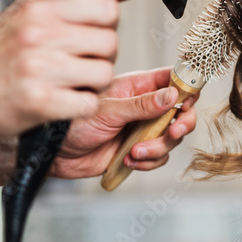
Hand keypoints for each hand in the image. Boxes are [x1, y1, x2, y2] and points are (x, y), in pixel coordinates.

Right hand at [0, 0, 119, 139]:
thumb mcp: (18, 14)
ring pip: (105, 74)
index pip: (106, 7)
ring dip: (95, 83)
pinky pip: (89, 103)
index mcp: (39, 10)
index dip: (107, 22)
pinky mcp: (41, 102)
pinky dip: (82, 105)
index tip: (95, 31)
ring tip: (74, 81)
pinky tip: (65, 99)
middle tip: (84, 61)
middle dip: (103, 55)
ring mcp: (41, 70)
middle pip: (110, 42)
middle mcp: (40, 36)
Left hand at [49, 67, 197, 178]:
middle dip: (182, 124)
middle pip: (182, 111)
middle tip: (173, 132)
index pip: (174, 80)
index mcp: (139, 88)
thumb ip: (142, 104)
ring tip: (134, 152)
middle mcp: (146, 107)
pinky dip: (148, 162)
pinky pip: (159, 157)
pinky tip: (128, 160)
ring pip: (173, 138)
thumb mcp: (108, 110)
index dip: (187, 89)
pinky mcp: (139, 151)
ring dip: (159, 147)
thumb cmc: (73, 122)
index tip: (186, 102)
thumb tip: (173, 95)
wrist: (54, 154)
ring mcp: (143, 129)